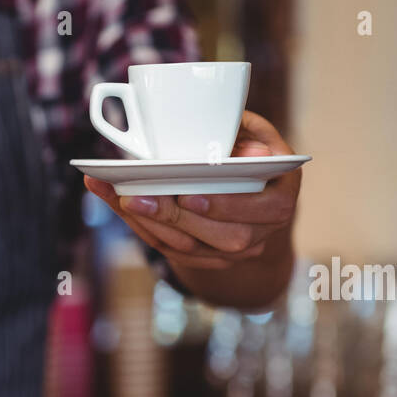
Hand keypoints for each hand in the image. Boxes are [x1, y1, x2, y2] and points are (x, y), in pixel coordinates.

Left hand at [83, 110, 300, 272]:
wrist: (258, 201)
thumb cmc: (253, 158)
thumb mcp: (259, 138)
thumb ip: (249, 136)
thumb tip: (246, 152)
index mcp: (279, 202)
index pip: (256, 210)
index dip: (222, 205)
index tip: (188, 194)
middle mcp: (259, 235)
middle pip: (214, 235)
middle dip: (171, 216)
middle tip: (135, 196)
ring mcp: (231, 253)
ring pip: (187, 247)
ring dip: (149, 223)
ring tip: (120, 197)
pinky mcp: (205, 260)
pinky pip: (170, 250)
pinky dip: (141, 227)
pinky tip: (116, 203)